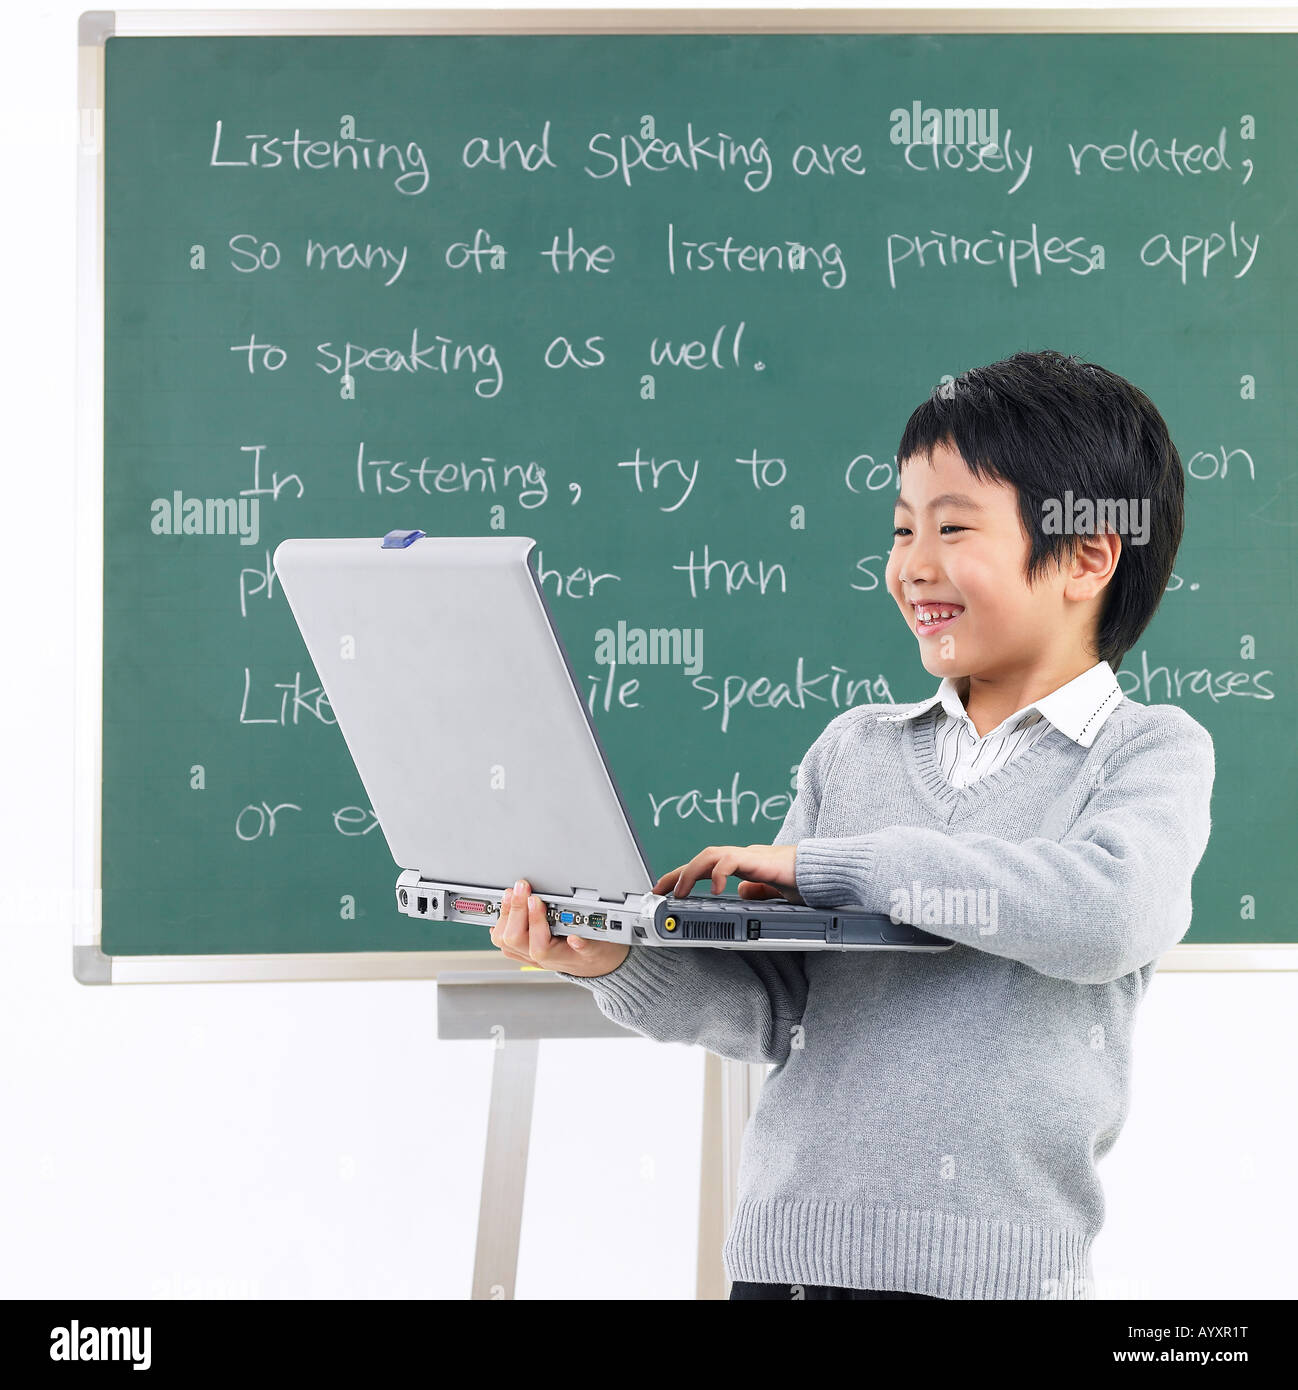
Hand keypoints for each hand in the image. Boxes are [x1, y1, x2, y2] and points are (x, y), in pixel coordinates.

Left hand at [488, 877, 628, 978]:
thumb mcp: (600, 949)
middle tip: (521, 888)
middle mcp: (538, 958)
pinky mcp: (522, 947)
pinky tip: (505, 908)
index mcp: (557, 957)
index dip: (534, 921)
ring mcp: (527, 954)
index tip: (536, 899)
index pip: (538, 944)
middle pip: (514, 939)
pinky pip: (503, 938)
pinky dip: (501, 921)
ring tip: (511, 894)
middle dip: (516, 910)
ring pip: (503, 940)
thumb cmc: (596, 954)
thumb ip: (588, 945)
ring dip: (505, 914)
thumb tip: (576, 939)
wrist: (594, 964)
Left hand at [653, 844, 803, 904]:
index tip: (664, 891)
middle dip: (677, 874)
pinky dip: (717, 873)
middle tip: (659, 891)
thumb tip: (740, 893)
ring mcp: (750, 856)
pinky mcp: (759, 859)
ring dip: (689, 873)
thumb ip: (758, 891)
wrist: (825, 873)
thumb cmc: (804, 881)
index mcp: (744, 865)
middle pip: (702, 858)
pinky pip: (730, 860)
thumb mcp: (774, 893)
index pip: (706, 867)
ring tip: (679, 892)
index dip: (683, 876)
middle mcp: (743, 857)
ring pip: (710, 855)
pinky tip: (714, 889)